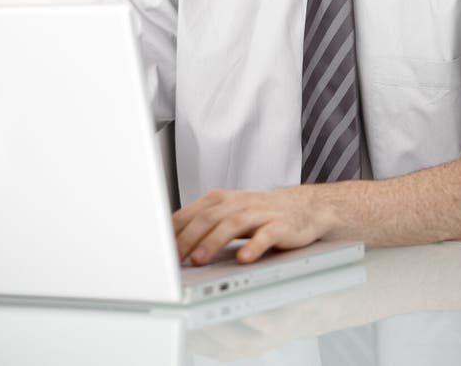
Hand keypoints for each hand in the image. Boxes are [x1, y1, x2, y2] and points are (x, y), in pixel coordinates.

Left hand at [172, 185, 337, 265]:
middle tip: (173, 258)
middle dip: (188, 238)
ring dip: (213, 241)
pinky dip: (253, 246)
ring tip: (199, 259)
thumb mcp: (228, 214)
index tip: (157, 250)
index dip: (173, 231)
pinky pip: (265, 235)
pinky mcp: (279, 226)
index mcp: (221, 200)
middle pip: (208, 217)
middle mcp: (238, 203)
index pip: (191, 213)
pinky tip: (243, 259)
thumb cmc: (259, 213)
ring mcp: (259, 213)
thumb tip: (169, 243)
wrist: (303, 207)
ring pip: (232, 224)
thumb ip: (202, 225)